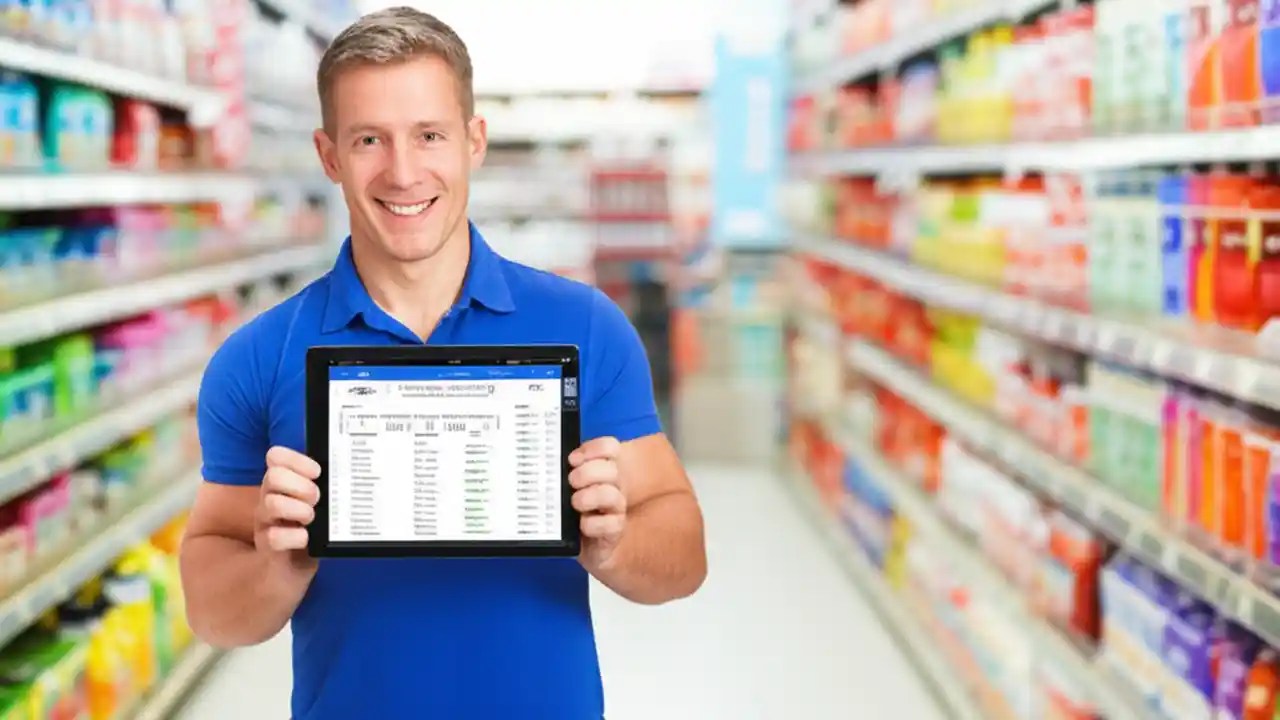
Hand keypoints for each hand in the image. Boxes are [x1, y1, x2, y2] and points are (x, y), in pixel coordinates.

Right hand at [255, 446, 321, 565]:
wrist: (292, 568)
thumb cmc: (310, 527)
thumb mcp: (317, 503)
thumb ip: (325, 486)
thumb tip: (349, 470)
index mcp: (282, 482)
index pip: (276, 456)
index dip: (297, 460)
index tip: (318, 473)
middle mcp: (269, 497)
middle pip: (273, 476)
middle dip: (301, 485)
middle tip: (317, 499)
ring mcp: (266, 521)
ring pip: (272, 503)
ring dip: (299, 510)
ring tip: (312, 519)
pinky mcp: (267, 545)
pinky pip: (273, 537)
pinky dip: (294, 537)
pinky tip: (306, 538)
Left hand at [569, 437, 625, 570]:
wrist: (582, 545)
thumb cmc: (570, 511)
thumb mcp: (563, 488)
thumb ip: (560, 472)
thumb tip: (541, 461)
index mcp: (601, 469)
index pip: (609, 448)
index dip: (594, 449)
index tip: (572, 460)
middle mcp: (612, 486)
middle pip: (611, 469)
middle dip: (588, 473)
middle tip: (571, 481)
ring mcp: (615, 508)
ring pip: (612, 495)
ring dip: (590, 497)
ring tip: (574, 503)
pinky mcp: (615, 531)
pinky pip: (611, 524)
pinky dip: (594, 524)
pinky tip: (582, 525)